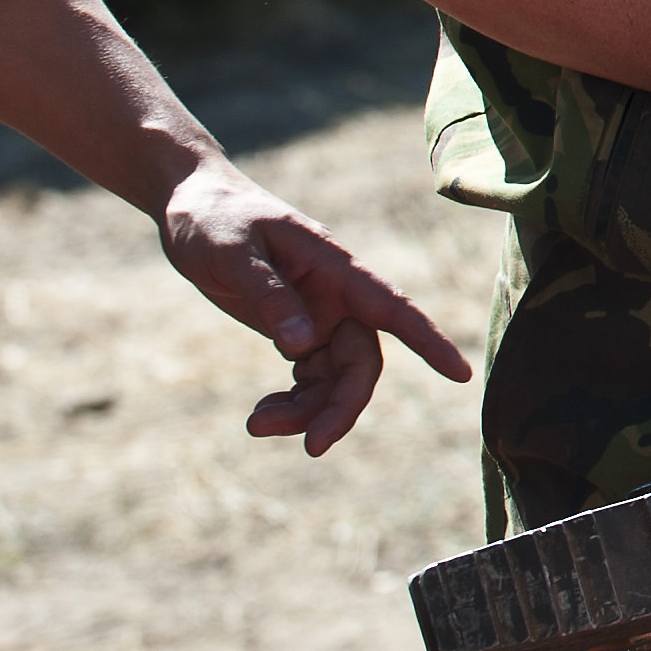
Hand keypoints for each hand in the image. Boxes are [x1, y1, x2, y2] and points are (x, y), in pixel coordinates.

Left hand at [157, 157, 473, 456]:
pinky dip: (292, 404)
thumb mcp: (233, 255)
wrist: (190, 204)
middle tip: (311, 446)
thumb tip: (302, 345)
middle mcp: (335, 297)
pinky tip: (262, 415)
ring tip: (257, 425)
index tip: (459, 374)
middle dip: (341, 408)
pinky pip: (309, 379)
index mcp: (334, 270)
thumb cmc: (214, 218)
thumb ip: (270, 297)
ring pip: (334, 379)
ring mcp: (318, 315)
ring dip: (307, 411)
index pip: (393, 309)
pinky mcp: (294, 330)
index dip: (428, 341)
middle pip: (361, 363)